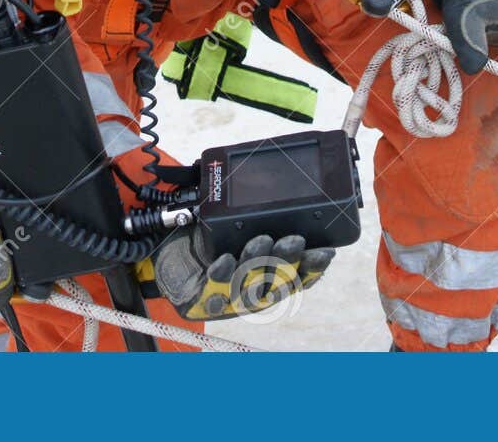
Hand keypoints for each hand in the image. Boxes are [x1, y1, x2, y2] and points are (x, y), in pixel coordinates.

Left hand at [152, 228, 332, 320]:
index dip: (313, 267)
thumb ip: (265, 222)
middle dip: (286, 260)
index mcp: (270, 279)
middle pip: (277, 280)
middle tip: (293, 240)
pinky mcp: (205, 300)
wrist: (173, 258)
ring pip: (249, 284)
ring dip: (256, 262)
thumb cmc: (213, 243)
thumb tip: (289, 197)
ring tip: (259, 241)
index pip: (299, 277)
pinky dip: (221, 273)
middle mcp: (255, 292)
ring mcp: (231, 298)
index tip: (324, 252)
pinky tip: (225, 259)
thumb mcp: (241, 230)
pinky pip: (215, 289)